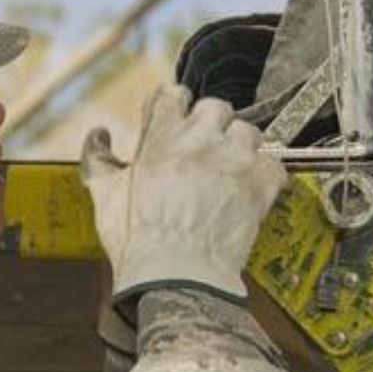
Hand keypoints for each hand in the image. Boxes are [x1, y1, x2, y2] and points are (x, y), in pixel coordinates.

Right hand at [79, 84, 286, 299]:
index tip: (177, 119)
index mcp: (160, 137)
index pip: (173, 95)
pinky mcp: (259, 185)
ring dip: (240, 147)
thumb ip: (98, 159)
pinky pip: (274, 165)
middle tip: (206, 148)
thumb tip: (98, 134)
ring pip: (248, 131)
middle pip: (216, 107)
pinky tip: (252, 190)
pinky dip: (266, 175)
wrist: (175, 276)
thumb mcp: (104, 195)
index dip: (176, 105)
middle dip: (212, 124)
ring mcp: (233, 160)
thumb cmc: (137, 239)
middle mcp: (200, 140)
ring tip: (231, 170)